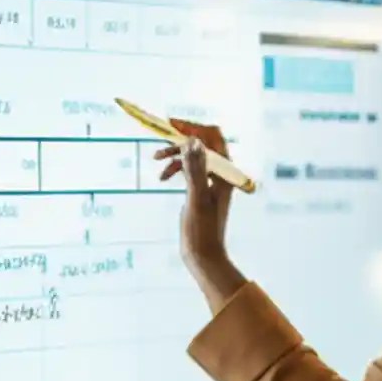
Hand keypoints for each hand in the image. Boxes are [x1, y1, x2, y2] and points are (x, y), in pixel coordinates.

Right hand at [154, 119, 233, 275]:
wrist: (203, 256)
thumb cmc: (203, 230)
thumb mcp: (197, 197)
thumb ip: (195, 169)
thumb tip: (192, 141)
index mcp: (225, 171)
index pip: (213, 136)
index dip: (193, 126)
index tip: (171, 124)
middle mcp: (220, 173)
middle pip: (200, 143)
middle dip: (179, 140)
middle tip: (159, 137)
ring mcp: (210, 181)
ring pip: (191, 156)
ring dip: (173, 155)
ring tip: (156, 160)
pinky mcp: (200, 189)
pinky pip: (187, 169)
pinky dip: (174, 169)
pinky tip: (163, 177)